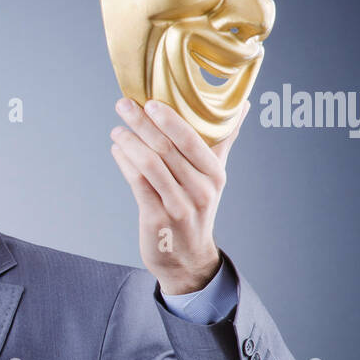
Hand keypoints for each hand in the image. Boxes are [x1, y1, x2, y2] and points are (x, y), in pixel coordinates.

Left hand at [109, 97, 246, 294]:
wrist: (188, 258)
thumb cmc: (198, 209)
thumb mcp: (214, 176)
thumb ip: (222, 141)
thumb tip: (242, 105)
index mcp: (215, 175)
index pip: (192, 140)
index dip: (170, 119)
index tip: (150, 101)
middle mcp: (200, 190)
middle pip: (167, 148)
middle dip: (142, 123)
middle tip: (123, 105)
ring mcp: (178, 206)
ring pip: (150, 165)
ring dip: (129, 143)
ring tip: (117, 130)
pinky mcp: (157, 219)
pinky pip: (138, 184)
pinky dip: (125, 163)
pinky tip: (118, 150)